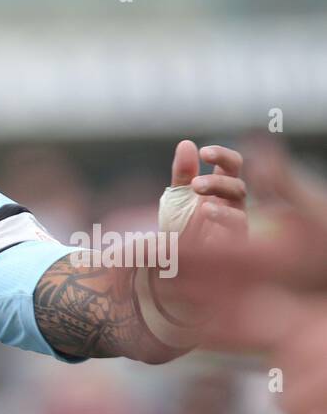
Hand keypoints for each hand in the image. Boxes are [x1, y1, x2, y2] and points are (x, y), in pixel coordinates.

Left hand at [155, 141, 247, 320]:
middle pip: (236, 179)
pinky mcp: (235, 241)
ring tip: (196, 188)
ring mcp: (236, 221)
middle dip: (219, 175)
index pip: (231, 164)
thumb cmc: (182, 232)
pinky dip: (223, 214)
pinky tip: (206, 210)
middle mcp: (231, 203)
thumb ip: (182, 174)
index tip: (203, 152)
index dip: (222, 155)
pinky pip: (238, 224)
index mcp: (220, 190)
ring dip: (219, 188)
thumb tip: (186, 143)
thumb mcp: (177, 200)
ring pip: (239, 197)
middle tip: (195, 179)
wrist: (175, 270)